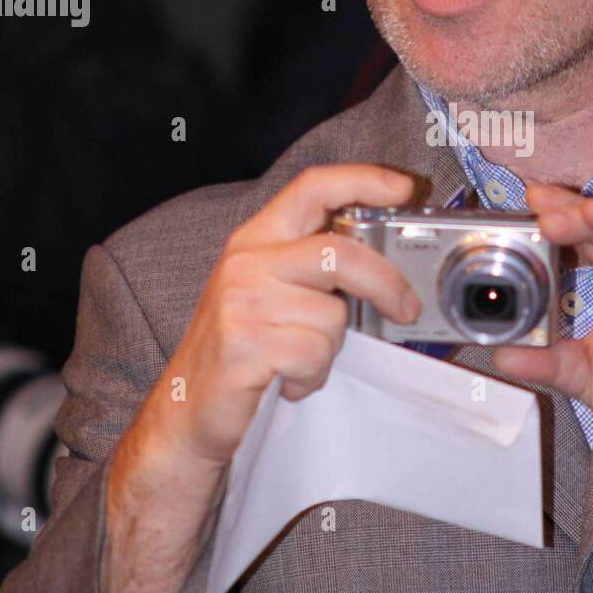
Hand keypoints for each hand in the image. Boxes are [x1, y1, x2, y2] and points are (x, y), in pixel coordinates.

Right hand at [137, 163, 421, 468]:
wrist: (186, 412)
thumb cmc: (240, 353)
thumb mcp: (271, 294)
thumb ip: (316, 270)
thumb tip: (388, 265)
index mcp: (257, 240)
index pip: (314, 187)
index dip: (364, 180)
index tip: (404, 188)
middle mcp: (247, 263)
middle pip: (340, 252)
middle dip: (386, 283)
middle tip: (406, 308)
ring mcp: (242, 303)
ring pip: (333, 315)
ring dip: (331, 349)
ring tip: (302, 361)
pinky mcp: (244, 345)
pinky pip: (315, 354)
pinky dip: (314, 375)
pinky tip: (290, 380)